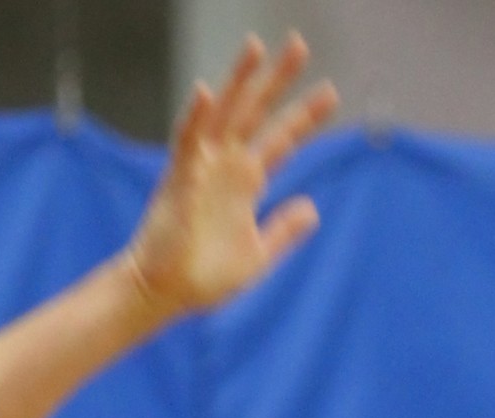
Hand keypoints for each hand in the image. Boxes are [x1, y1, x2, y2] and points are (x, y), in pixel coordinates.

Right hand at [122, 33, 338, 317]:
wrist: (164, 296)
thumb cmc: (203, 279)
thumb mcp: (257, 256)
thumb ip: (283, 230)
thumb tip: (311, 208)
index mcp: (244, 184)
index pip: (280, 140)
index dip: (304, 116)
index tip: (331, 93)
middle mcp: (225, 169)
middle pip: (254, 113)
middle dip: (276, 80)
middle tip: (299, 44)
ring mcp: (201, 171)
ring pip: (222, 116)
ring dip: (238, 82)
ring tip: (256, 47)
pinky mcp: (179, 182)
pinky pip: (187, 143)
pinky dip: (196, 117)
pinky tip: (206, 92)